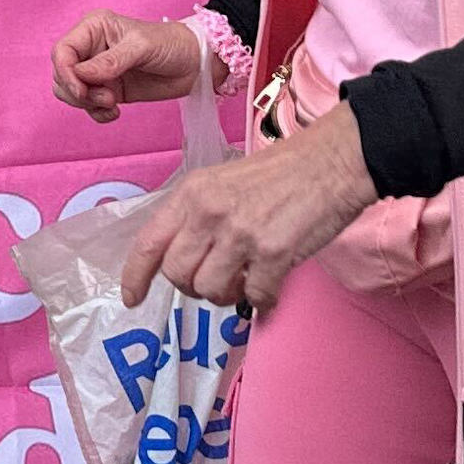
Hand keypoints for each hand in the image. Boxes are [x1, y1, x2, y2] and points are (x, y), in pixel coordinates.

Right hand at [50, 10, 209, 124]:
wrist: (197, 65)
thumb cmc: (172, 44)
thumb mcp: (141, 48)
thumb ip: (110, 62)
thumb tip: (82, 76)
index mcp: (93, 28)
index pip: (62, 52)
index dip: (66, 73)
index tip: (82, 91)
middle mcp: (91, 49)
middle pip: (62, 74)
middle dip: (78, 92)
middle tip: (105, 98)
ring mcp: (98, 71)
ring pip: (70, 92)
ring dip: (87, 104)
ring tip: (112, 104)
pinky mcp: (108, 90)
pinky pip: (88, 106)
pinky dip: (97, 113)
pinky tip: (115, 112)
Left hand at [120, 104, 377, 312]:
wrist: (332, 162)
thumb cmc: (279, 174)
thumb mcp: (220, 183)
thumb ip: (195, 217)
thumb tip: (179, 260)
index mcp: (191, 194)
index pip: (148, 243)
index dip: (135, 276)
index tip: (131, 298)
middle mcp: (209, 213)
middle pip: (177, 274)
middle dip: (193, 287)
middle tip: (216, 280)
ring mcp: (241, 234)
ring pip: (210, 290)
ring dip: (227, 295)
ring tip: (245, 280)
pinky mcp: (274, 253)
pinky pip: (256, 297)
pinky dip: (263, 301)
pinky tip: (271, 287)